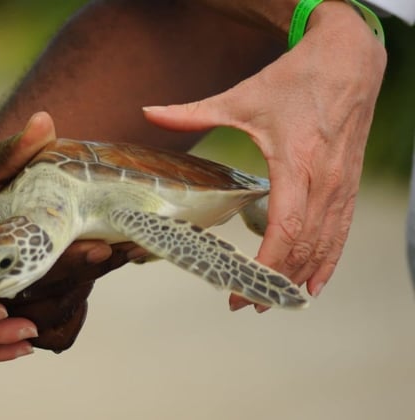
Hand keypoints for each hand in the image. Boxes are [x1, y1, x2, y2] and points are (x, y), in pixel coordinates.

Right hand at [0, 112, 140, 350]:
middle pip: (34, 300)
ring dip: (84, 289)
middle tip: (124, 248)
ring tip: (122, 254)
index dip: (60, 262)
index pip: (14, 269)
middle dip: (83, 274)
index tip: (99, 246)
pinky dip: (75, 312)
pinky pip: (53, 333)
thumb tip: (43, 124)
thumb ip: (14, 149)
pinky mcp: (15, 319)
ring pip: (45, 320)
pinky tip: (92, 280)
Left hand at [143, 3, 385, 309]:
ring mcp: (341, 186)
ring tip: (270, 301)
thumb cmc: (295, 79)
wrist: (350, 60)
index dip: (263, 264)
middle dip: (273, 281)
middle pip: (303, 246)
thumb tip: (147, 113)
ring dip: (298, 277)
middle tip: (243, 304)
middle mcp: (324, 181)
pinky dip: (327, 261)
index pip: (285, 228)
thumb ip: (192, 112)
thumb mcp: (241, 97)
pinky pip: (341, 232)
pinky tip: (313, 284)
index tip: (237, 288)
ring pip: (324, 245)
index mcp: (296, 163)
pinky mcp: (349, 186)